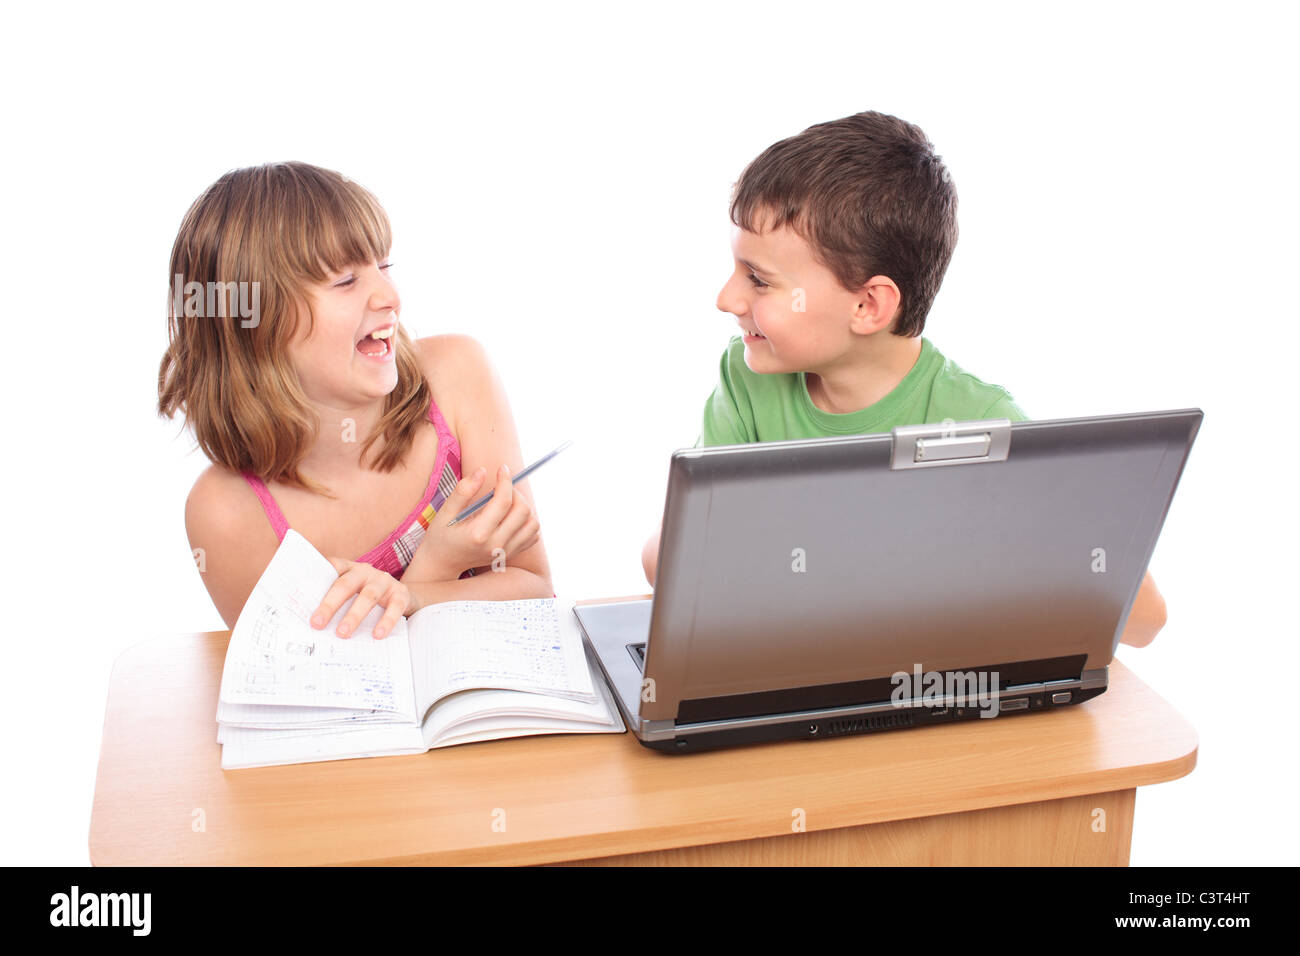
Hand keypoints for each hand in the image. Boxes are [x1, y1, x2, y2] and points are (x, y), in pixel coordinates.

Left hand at [309, 560, 410, 639]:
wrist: (402, 598)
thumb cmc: (366, 600)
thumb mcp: (350, 595)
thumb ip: (333, 602)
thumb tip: (310, 625)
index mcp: (348, 569)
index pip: (330, 568)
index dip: (316, 577)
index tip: (301, 593)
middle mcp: (365, 571)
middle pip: (345, 585)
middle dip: (330, 604)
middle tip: (317, 623)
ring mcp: (383, 581)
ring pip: (368, 596)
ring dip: (354, 615)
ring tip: (343, 633)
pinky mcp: (401, 593)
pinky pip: (394, 606)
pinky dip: (386, 621)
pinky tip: (377, 634)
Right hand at [407, 464, 541, 580]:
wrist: (443, 564)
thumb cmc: (441, 536)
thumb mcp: (445, 512)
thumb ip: (463, 491)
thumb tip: (483, 471)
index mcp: (478, 534)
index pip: (503, 502)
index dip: (506, 481)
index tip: (502, 468)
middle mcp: (496, 545)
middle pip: (523, 511)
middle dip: (516, 492)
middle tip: (502, 487)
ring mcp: (506, 552)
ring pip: (532, 524)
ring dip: (524, 507)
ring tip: (507, 502)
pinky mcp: (511, 555)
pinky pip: (532, 535)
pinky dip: (527, 522)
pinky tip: (511, 516)